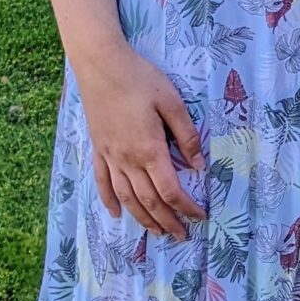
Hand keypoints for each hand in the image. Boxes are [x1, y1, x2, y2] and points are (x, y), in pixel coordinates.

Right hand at [72, 39, 207, 237]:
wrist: (100, 65)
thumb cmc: (140, 79)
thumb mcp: (172, 102)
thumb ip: (186, 135)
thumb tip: (199, 164)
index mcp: (149, 150)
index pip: (171, 190)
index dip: (187, 207)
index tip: (201, 216)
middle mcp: (128, 160)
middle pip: (149, 201)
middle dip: (168, 221)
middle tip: (182, 235)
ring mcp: (110, 157)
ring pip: (126, 198)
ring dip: (142, 219)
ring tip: (157, 232)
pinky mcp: (98, 149)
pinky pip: (102, 182)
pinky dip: (109, 201)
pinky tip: (116, 214)